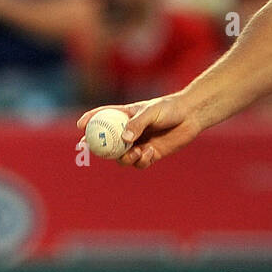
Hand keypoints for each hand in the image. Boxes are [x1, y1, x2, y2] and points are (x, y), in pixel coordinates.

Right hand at [77, 93, 202, 168]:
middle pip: (107, 143)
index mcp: (125, 116)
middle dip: (97, 148)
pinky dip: (141, 161)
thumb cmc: (170, 108)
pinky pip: (139, 163)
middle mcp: (129, 131)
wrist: (191, 116)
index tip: (80, 126)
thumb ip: (137, 124)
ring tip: (136, 152)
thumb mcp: (152, 112)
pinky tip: (150, 152)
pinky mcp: (150, 154)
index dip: (89, 120)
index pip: (102, 117)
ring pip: (122, 157)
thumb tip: (124, 140)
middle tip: (94, 152)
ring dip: (125, 158)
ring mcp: (139, 143)